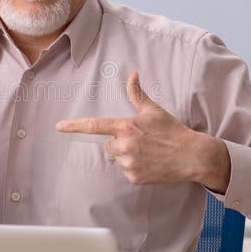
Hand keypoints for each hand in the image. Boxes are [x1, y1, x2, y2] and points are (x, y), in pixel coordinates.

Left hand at [56, 71, 229, 191]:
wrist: (191, 155)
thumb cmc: (172, 130)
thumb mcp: (154, 110)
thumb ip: (138, 94)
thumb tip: (133, 74)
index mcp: (126, 126)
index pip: (94, 125)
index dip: (74, 126)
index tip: (59, 126)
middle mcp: (125, 145)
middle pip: (108, 145)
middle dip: (119, 143)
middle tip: (141, 141)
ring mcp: (129, 163)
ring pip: (116, 158)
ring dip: (127, 156)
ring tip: (148, 153)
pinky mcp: (134, 177)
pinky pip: (125, 172)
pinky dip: (135, 168)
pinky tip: (150, 163)